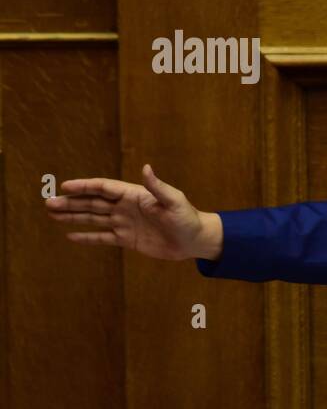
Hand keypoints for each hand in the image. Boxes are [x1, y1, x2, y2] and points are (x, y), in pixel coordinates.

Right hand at [44, 164, 221, 260]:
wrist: (195, 241)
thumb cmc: (187, 218)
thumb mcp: (174, 201)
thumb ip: (157, 187)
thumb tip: (146, 168)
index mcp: (134, 195)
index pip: (104, 188)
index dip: (84, 186)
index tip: (65, 186)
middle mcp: (126, 207)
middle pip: (93, 202)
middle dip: (71, 202)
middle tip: (49, 203)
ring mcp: (125, 223)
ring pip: (94, 218)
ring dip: (74, 217)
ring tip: (52, 214)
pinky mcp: (127, 239)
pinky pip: (103, 237)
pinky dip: (87, 237)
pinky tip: (70, 236)